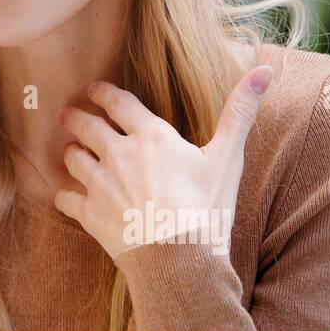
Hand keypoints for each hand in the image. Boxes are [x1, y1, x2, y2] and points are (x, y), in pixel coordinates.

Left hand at [54, 65, 273, 258]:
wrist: (179, 260)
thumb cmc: (206, 209)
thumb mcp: (227, 158)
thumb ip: (239, 113)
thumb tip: (264, 70)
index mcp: (151, 136)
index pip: (119, 103)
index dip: (104, 93)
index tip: (94, 88)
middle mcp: (119, 154)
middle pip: (87, 127)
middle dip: (76, 118)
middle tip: (67, 113)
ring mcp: (100, 184)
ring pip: (73, 159)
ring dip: (70, 153)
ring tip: (69, 151)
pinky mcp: (89, 214)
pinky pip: (66, 199)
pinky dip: (64, 196)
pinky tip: (65, 196)